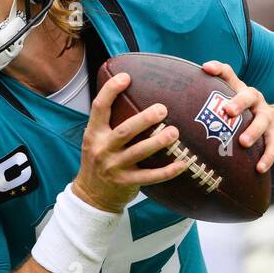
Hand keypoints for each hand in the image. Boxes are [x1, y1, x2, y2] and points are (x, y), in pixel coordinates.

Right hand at [73, 72, 187, 212]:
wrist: (91, 196)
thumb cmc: (99, 162)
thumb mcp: (96, 140)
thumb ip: (110, 123)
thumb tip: (132, 95)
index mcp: (94, 134)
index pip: (99, 107)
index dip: (111, 90)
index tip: (126, 76)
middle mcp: (102, 149)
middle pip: (124, 130)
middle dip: (144, 119)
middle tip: (163, 109)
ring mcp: (114, 167)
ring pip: (138, 152)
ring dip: (158, 141)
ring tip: (174, 132)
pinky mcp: (126, 183)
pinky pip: (150, 177)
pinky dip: (167, 171)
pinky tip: (182, 163)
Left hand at [201, 60, 273, 172]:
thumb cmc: (241, 118)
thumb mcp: (226, 108)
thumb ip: (205, 108)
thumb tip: (169, 111)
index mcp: (239, 91)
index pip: (229, 74)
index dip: (218, 69)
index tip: (205, 68)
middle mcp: (255, 101)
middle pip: (249, 95)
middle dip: (238, 102)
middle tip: (227, 111)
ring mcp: (267, 117)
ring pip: (263, 120)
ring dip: (253, 131)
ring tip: (243, 142)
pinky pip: (273, 146)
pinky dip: (267, 157)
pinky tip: (258, 168)